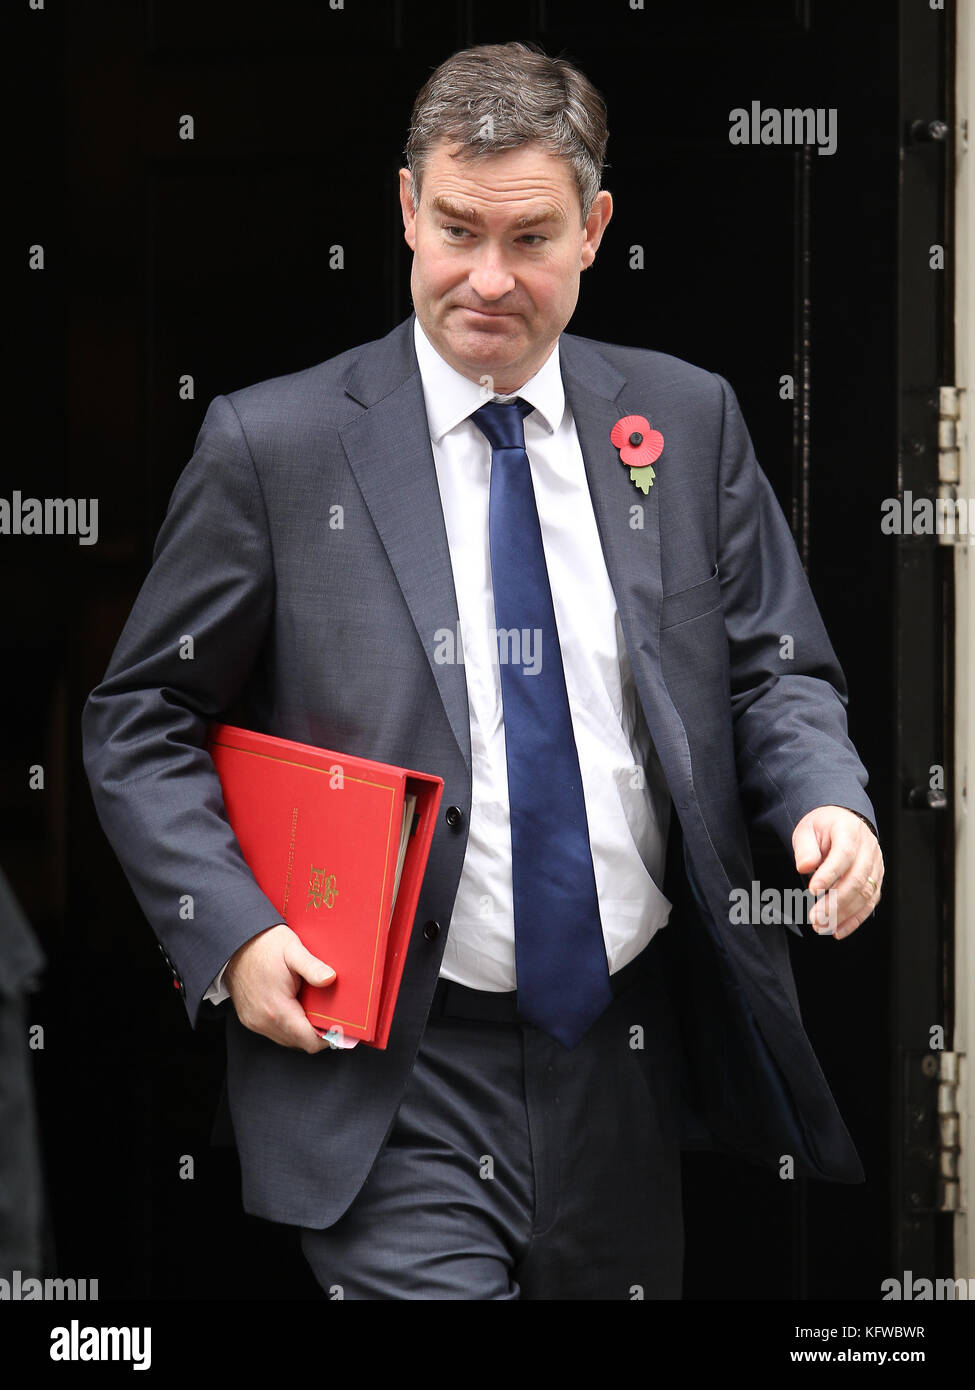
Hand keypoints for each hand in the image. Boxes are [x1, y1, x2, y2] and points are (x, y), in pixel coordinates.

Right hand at [224, 922, 336, 1052]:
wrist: (234, 942)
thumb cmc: (264, 944)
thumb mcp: (293, 949)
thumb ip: (312, 967)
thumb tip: (331, 979)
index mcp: (277, 1009)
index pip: (308, 1041)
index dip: (328, 1037)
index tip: (341, 1027)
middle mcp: (263, 1021)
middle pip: (299, 1043)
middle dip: (317, 1033)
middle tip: (331, 1015)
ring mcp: (254, 1022)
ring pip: (287, 1039)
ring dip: (302, 1030)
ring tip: (313, 1009)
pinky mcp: (249, 1019)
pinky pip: (274, 1032)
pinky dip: (288, 1026)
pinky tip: (296, 1007)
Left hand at [792, 806, 883, 939]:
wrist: (843, 823)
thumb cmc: (823, 827)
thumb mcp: (807, 830)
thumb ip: (805, 848)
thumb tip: (805, 867)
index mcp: (850, 831)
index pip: (844, 854)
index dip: (829, 874)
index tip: (813, 890)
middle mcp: (868, 849)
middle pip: (857, 879)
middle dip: (835, 902)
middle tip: (816, 918)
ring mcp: (875, 865)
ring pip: (866, 894)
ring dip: (843, 914)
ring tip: (822, 926)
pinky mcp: (876, 881)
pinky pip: (870, 903)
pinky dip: (854, 919)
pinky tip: (838, 929)